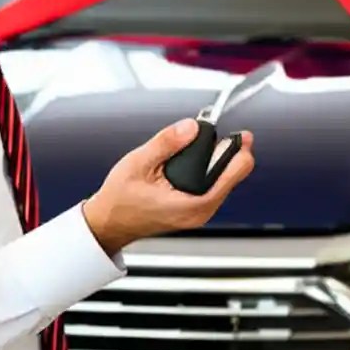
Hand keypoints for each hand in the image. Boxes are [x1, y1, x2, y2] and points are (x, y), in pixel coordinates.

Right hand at [82, 119, 254, 253]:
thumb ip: (166, 143)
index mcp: (192, 205)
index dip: (238, 151)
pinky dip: (211, 169)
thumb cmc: (120, 199)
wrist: (109, 222)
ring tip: (209, 141)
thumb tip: (191, 126)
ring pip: (225, 181)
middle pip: (233, 176)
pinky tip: (201, 157)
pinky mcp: (195, 210)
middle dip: (229, 152)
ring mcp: (199, 214)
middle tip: (222, 132)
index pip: (232, 175)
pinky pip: (214, 186)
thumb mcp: (138, 164)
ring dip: (220, 159)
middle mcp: (201, 212)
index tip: (240, 134)